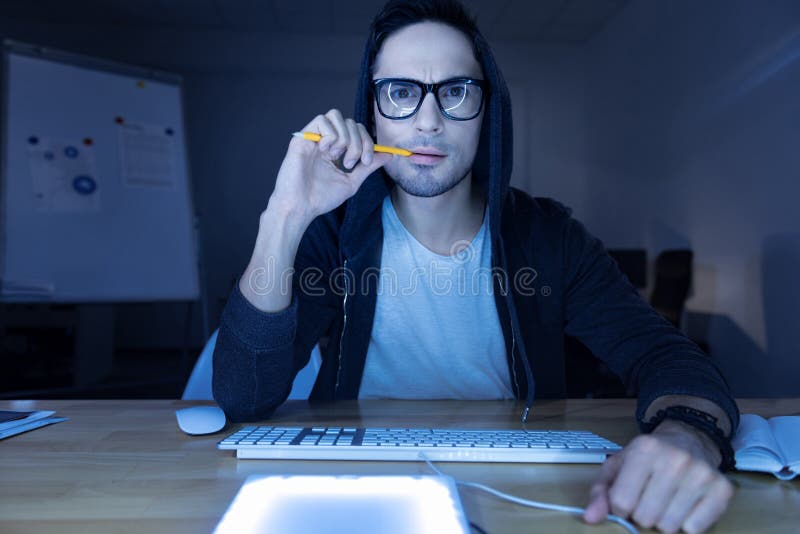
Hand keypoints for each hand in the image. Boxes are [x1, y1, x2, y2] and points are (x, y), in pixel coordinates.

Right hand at [269, 109, 392, 223]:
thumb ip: (369, 167)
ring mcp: (314, 138)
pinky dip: (329, 136)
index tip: (366, 161)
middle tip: (351, 163)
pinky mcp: (302, 137)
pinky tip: (324, 152)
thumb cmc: (321, 198)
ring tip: (336, 158)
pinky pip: (321, 120)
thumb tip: (389, 155)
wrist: (300, 206)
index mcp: (336, 150)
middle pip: (350, 122)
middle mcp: (325, 141)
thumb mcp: (352, 182)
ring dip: (344, 137)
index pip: (357, 131)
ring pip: (336, 116)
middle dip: (358, 142)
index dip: (367, 142)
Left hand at [584, 421, 734, 532]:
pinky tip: (685, 504)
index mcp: (644, 450)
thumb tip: (590, 518)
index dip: (621, 507)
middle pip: (646, 517)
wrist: (688, 439)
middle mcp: (675, 459)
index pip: (622, 502)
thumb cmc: (648, 457)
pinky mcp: (722, 489)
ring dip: (664, 520)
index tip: (627, 497)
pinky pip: (695, 529)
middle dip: (643, 515)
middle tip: (649, 498)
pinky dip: (687, 524)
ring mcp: (701, 474)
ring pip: (670, 526)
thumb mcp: (618, 465)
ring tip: (666, 500)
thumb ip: (600, 492)